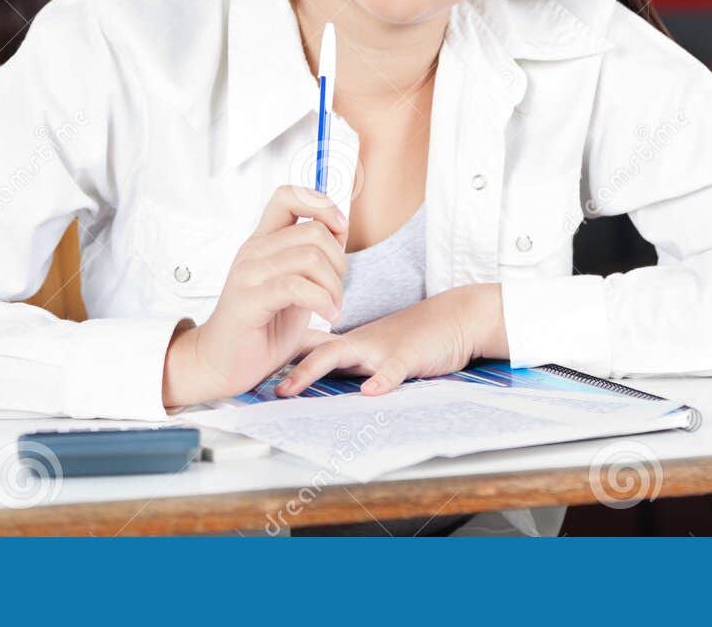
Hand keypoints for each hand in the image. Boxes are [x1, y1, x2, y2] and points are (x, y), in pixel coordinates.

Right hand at [161, 185, 347, 407]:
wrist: (223, 364)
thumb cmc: (261, 328)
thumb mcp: (295, 287)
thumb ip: (312, 259)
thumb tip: (339, 228)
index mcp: (262, 242)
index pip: (288, 196)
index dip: (321, 204)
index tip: (340, 230)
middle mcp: (253, 252)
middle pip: (313, 230)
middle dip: (340, 261)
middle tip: (337, 290)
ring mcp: (248, 275)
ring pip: (309, 257)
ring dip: (334, 285)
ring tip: (333, 306)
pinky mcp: (248, 301)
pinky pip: (296, 286)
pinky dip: (322, 300)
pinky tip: (328, 315)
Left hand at [275, 283, 506, 396]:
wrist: (457, 319)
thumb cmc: (418, 336)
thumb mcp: (382, 350)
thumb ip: (355, 362)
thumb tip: (326, 376)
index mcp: (353, 342)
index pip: (312, 348)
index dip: (284, 360)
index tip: (255, 374)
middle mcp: (361, 343)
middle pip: (316, 350)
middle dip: (287, 369)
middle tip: (262, 386)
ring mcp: (383, 348)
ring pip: (343, 355)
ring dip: (314, 370)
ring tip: (290, 386)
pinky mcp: (409, 355)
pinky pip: (393, 369)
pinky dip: (381, 380)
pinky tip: (370, 392)